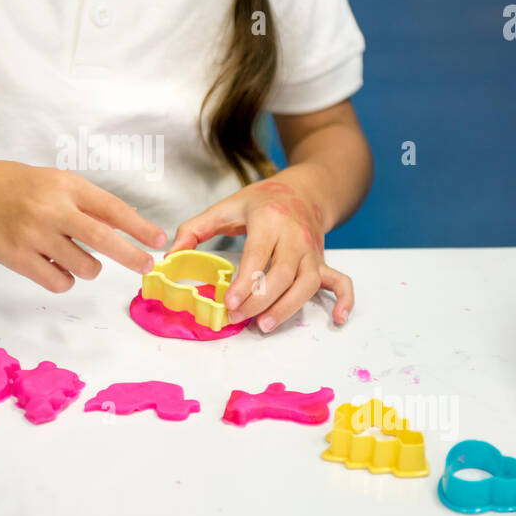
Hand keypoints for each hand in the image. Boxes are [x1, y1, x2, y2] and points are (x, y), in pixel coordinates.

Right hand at [0, 160, 165, 292]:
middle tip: (145, 266)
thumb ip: (91, 204)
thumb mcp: (57, 183)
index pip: (112, 208)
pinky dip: (65, 279)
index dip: (139, 227)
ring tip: (73, 255)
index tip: (158, 240)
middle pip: (103, 240)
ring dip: (89, 268)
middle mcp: (51, 209)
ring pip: (84, 267)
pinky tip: (54, 265)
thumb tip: (131, 222)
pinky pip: (60, 282)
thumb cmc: (20, 187)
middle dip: (131, 256)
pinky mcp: (18, 258)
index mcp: (66, 186)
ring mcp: (34, 235)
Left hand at [167, 168, 353, 331]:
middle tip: (237, 317)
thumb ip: (195, 228)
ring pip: (307, 283)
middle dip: (259, 300)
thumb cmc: (263, 201)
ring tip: (264, 324)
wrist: (305, 190)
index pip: (258, 255)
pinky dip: (344, 300)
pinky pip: (340, 282)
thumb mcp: (227, 206)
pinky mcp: (323, 262)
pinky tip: (338, 319)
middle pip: (282, 274)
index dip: (245, 281)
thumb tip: (172, 255)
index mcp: (269, 220)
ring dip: (288, 307)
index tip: (229, 302)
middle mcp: (295, 237)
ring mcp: (312, 251)